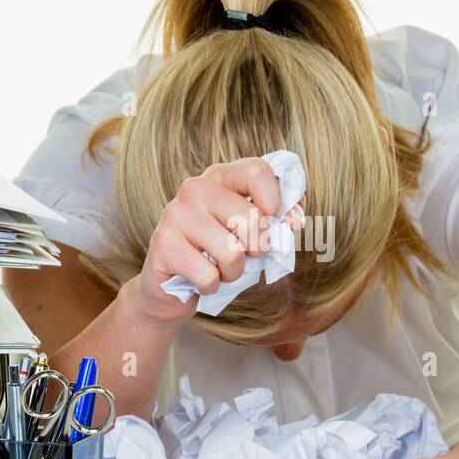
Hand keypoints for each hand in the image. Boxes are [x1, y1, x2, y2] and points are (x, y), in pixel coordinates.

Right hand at [135, 157, 303, 325]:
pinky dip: (211, 286)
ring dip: (233, 272)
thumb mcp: (252, 232)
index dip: (276, 200)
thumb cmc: (220, 254)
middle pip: (252, 218)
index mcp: (221, 177)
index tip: (273, 221)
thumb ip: (278, 218)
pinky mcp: (163, 243)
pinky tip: (199, 279)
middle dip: (257, 249)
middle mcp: (196, 188)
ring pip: (232, 252)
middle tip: (242, 255)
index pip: (258, 171)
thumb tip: (295, 218)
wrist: (170, 287)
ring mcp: (176, 213)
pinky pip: (208, 275)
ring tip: (218, 268)